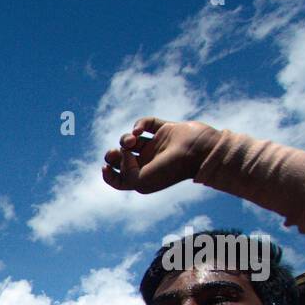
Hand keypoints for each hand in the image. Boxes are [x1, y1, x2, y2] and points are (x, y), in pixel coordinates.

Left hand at [102, 117, 219, 194]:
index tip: (106, 167)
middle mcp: (149, 163)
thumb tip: (123, 154)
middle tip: (115, 153)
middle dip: (113, 155)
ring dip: (125, 139)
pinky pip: (146, 123)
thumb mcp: (141, 181)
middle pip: (121, 158)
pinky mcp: (165, 130)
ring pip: (131, 140)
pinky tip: (138, 130)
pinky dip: (138, 124)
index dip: (108, 174)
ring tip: (132, 140)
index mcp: (144, 178)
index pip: (119, 179)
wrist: (198, 152)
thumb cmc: (170, 170)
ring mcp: (157, 145)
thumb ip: (124, 173)